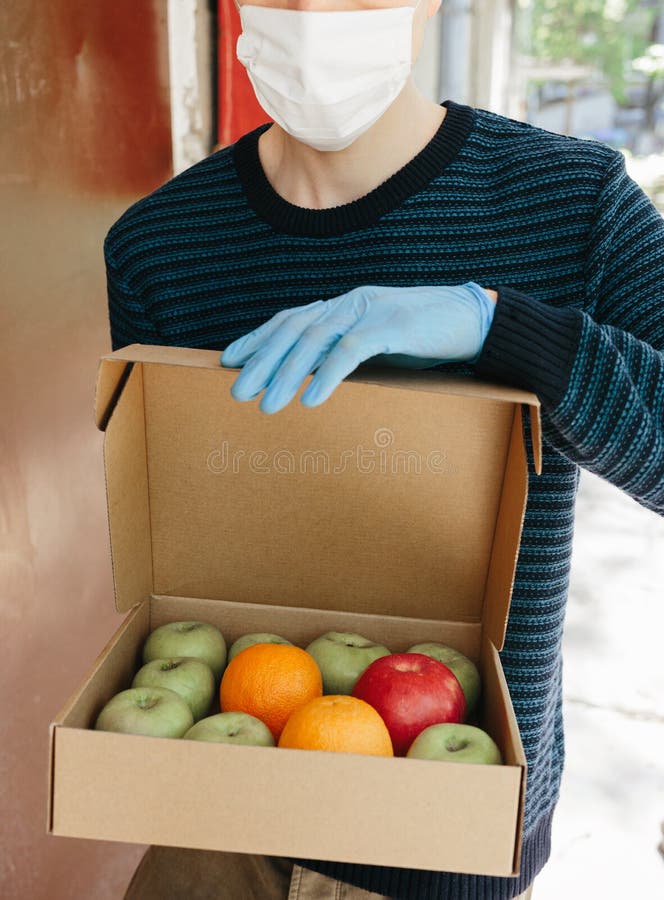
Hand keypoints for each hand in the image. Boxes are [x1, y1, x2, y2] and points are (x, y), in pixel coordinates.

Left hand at [220, 282, 495, 413]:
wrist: (475, 320)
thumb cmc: (425, 337)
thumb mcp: (378, 343)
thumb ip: (346, 351)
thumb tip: (310, 375)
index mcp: (344, 306)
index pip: (291, 318)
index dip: (258, 337)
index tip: (230, 359)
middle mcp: (350, 303)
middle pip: (294, 328)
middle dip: (262, 360)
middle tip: (237, 390)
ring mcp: (371, 310)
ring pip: (316, 338)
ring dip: (287, 373)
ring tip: (268, 404)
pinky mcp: (394, 326)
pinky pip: (353, 349)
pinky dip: (328, 373)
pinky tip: (312, 398)